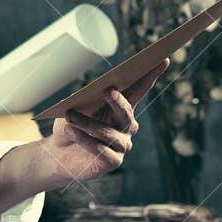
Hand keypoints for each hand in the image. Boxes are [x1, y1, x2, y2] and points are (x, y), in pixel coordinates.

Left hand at [47, 58, 168, 183]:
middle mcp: (126, 126)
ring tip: (70, 117)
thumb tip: (97, 91)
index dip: (151, 75)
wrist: (58, 154)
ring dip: (89, 124)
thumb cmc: (70, 125)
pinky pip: (102, 151)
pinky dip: (85, 140)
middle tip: (107, 91)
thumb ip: (88, 100)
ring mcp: (122, 145)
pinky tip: (72, 132)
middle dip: (119, 101)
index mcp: (121, 107)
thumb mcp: (76, 107)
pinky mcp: (113, 161)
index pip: (139, 90)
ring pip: (110, 133)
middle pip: (127, 113)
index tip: (163, 59)